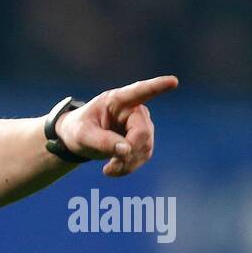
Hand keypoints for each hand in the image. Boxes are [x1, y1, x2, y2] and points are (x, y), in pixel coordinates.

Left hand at [55, 75, 178, 177]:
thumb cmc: (79, 129)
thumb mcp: (82, 136)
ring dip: (128, 163)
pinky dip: (129, 167)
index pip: (139, 92)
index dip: (157, 87)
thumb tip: (126, 150)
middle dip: (128, 153)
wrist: (79, 138)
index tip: (173, 82)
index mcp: (116, 100)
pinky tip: (114, 170)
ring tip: (109, 170)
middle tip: (109, 168)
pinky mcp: (142, 139)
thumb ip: (102, 141)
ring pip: (145, 147)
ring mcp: (141, 124)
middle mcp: (133, 109)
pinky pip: (143, 156)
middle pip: (142, 132)